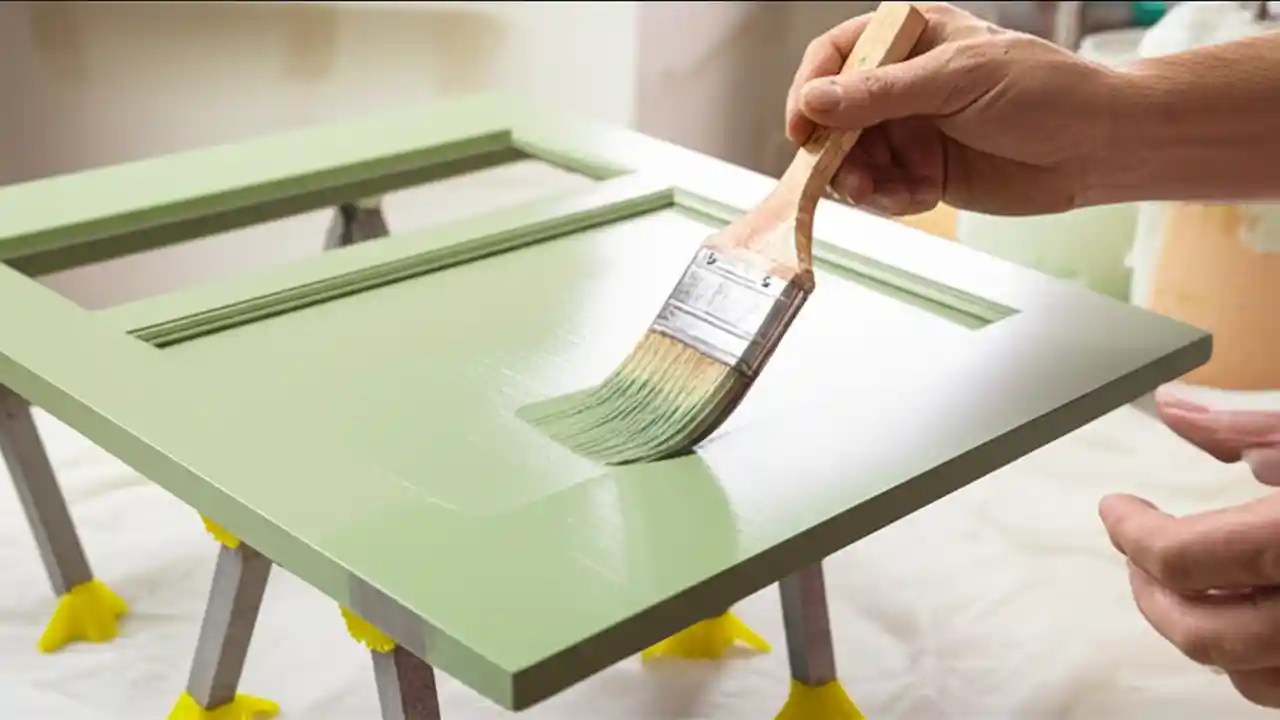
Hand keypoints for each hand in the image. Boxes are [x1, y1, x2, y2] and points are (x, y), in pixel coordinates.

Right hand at [784, 3, 1119, 216]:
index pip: (835, 57)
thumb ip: (880, 94)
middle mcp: (903, 84)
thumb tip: (816, 100)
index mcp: (910, 39)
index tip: (802, 127)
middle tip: (844, 173)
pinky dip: (889, 200)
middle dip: (834, 149)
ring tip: (880, 192)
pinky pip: (883, 190)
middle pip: (835, 117)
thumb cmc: (1045, 91)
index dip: (810, 91)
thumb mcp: (956, 81)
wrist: (1097, 146)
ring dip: (859, 181)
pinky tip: (915, 198)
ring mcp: (912, 130)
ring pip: (853, 160)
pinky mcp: (924, 172)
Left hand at [1100, 389, 1279, 707]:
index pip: (1180, 558)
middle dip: (1152, 595)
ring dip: (1201, 631)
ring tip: (1187, 585)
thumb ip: (1245, 428)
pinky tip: (1247, 613)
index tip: (1115, 509)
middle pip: (1201, 633)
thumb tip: (1171, 409)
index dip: (1131, 532)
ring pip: (1245, 676)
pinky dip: (1254, 657)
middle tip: (1135, 555)